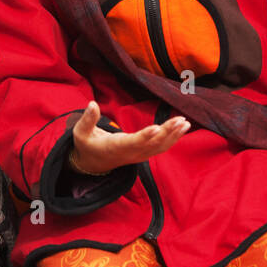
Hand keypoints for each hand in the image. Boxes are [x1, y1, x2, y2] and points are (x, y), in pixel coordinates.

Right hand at [70, 100, 189, 175]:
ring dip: (174, 135)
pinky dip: (173, 138)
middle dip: (167, 133)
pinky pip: (161, 147)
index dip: (145, 136)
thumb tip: (92, 104)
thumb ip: (87, 119)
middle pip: (152, 144)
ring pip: (159, 147)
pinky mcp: (144, 153)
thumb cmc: (87, 145)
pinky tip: (183, 127)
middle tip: (180, 120)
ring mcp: (139, 155)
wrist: (93, 163)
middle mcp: (130, 153)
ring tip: (185, 123)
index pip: (132, 142)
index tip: (157, 128)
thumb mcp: (81, 133)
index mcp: (115, 148)